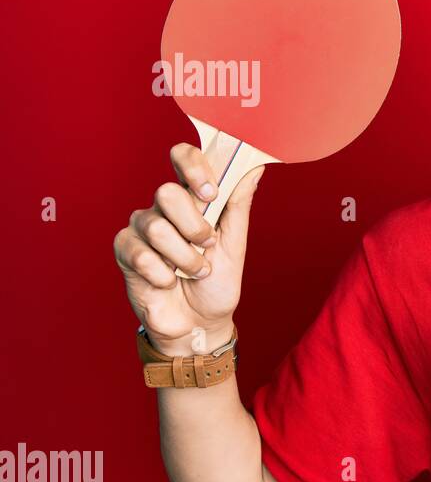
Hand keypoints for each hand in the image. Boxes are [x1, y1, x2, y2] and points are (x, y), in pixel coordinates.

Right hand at [113, 143, 263, 354]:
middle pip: (166, 192)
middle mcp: (163, 208)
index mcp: (192, 199)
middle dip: (194, 226)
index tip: (210, 193)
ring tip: (194, 272)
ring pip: (156, 227)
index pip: (183, 158)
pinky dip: (163, 274)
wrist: (199, 323)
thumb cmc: (216, 284)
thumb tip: (255, 167)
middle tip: (206, 246)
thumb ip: (238, 205)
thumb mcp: (234, 244)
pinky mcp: (125, 251)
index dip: (193, 168)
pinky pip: (140, 254)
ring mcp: (141, 228)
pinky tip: (169, 282)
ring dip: (184, 258)